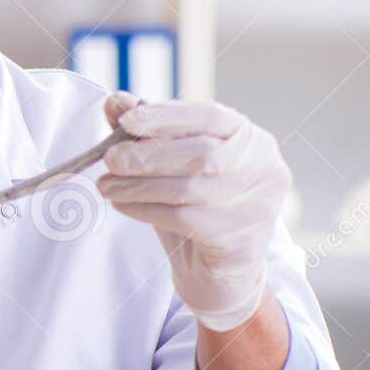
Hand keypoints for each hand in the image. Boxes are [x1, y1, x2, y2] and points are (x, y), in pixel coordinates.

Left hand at [98, 93, 290, 331]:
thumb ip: (148, 130)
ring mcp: (256, 206)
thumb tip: (116, 101)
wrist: (220, 267)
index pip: (210, 116)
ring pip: (188, 189)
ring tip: (106, 185)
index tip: (125, 120)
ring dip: (137, 185)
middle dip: (146, 155)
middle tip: (109, 159)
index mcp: (251, 139)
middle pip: (200, 154)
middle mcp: (263, 168)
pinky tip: (122, 204)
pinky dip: (143, 208)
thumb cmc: (197, 204)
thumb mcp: (174, 163)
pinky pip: (182, 219)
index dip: (166, 117)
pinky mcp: (239, 240)